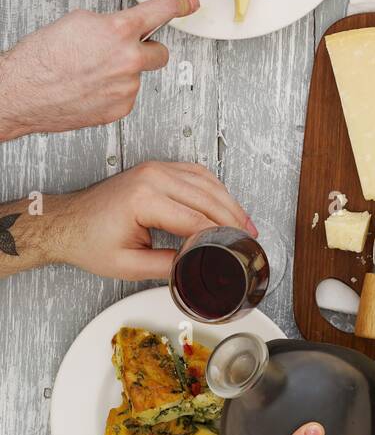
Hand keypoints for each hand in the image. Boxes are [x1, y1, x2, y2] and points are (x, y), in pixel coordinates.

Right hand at [0, 0, 197, 139]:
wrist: (22, 93)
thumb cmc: (42, 58)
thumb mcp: (77, 22)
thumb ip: (110, 23)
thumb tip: (122, 28)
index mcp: (118, 31)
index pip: (161, 11)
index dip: (180, 4)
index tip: (190, 3)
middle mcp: (128, 60)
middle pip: (160, 52)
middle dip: (145, 50)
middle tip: (122, 52)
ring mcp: (127, 87)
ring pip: (139, 75)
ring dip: (123, 73)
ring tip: (91, 73)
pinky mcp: (121, 108)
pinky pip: (127, 95)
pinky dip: (113, 92)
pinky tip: (91, 88)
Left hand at [55, 160, 257, 279]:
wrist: (67, 222)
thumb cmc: (89, 240)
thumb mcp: (127, 265)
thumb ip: (166, 266)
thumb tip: (195, 266)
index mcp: (144, 199)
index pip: (195, 219)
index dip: (219, 237)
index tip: (234, 251)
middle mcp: (152, 177)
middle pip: (207, 198)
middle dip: (232, 219)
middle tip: (248, 239)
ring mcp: (156, 168)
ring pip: (206, 182)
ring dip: (228, 202)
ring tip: (244, 224)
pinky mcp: (157, 168)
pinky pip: (196, 173)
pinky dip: (215, 189)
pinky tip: (225, 203)